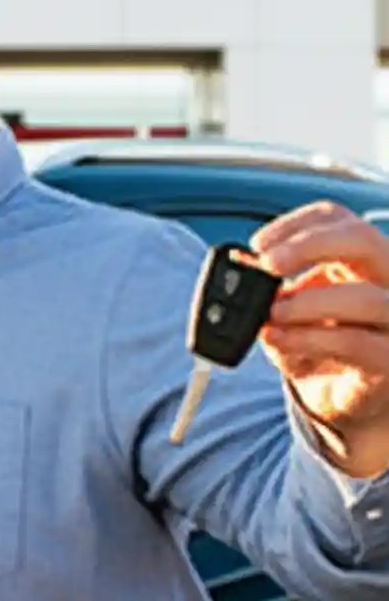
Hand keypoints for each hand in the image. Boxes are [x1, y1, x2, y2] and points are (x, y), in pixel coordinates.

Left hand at [252, 201, 388, 476]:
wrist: (337, 396)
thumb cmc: (314, 342)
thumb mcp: (285, 308)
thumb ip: (267, 287)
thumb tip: (241, 266)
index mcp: (356, 258)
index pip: (335, 218)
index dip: (295, 224)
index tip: (256, 245)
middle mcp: (384, 280)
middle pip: (362, 239)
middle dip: (309, 246)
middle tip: (267, 265)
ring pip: (364, 297)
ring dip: (307, 303)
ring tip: (271, 314)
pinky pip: (355, 343)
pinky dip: (309, 339)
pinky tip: (278, 338)